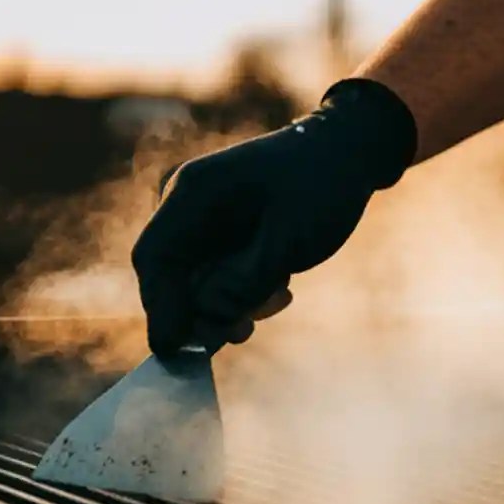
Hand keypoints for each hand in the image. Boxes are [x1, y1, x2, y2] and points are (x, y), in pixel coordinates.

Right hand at [132, 79, 416, 357]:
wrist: (349, 151)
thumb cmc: (322, 186)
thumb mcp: (289, 240)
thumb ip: (243, 285)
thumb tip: (201, 326)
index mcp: (193, 193)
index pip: (154, 260)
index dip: (161, 311)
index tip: (176, 352)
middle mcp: (188, 205)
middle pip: (171, 278)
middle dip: (205, 313)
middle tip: (244, 332)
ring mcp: (203, 219)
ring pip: (197, 283)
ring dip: (232, 304)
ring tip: (280, 295)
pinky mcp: (221, 233)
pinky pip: (217, 277)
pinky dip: (244, 292)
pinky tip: (280, 286)